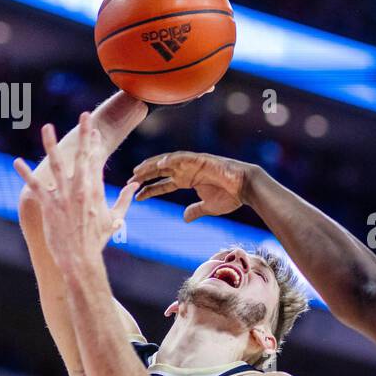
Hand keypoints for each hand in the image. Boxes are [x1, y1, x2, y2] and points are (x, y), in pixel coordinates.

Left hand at [12, 114, 135, 272]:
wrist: (80, 257)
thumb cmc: (96, 239)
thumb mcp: (115, 218)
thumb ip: (124, 200)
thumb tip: (134, 186)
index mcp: (96, 190)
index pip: (97, 161)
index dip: (95, 144)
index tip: (94, 131)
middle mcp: (80, 188)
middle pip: (82, 155)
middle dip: (84, 134)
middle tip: (84, 116)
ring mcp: (63, 195)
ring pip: (56, 164)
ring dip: (51, 144)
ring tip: (47, 127)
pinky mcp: (48, 204)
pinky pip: (35, 185)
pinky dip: (25, 173)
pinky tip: (16, 161)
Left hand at [131, 151, 253, 221]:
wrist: (245, 188)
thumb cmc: (230, 196)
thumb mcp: (208, 207)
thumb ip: (195, 211)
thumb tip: (184, 218)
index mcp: (187, 180)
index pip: (163, 185)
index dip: (150, 190)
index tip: (137, 197)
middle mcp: (187, 171)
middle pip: (160, 171)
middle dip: (145, 175)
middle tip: (130, 182)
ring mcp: (193, 164)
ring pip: (167, 162)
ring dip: (152, 165)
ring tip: (139, 171)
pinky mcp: (201, 160)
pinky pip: (183, 158)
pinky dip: (172, 160)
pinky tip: (160, 164)